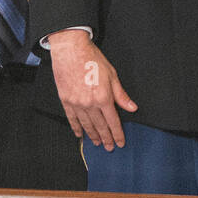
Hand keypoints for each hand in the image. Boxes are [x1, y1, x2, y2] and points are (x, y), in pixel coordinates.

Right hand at [47, 30, 136, 149]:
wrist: (70, 50)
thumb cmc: (92, 59)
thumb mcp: (112, 75)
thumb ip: (121, 94)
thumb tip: (132, 107)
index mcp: (103, 97)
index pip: (113, 121)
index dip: (117, 134)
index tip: (120, 142)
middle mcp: (90, 104)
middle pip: (100, 126)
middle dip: (106, 138)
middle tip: (109, 148)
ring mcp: (76, 103)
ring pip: (86, 125)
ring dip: (92, 135)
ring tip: (96, 143)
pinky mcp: (65, 100)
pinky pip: (72, 119)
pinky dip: (76, 128)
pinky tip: (79, 134)